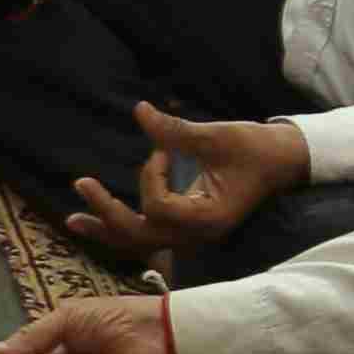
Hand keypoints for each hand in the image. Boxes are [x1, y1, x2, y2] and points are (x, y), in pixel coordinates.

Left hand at [67, 100, 303, 260]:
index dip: (151, 176)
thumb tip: (140, 110)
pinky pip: (147, 235)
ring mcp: (190, 237)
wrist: (281, 163)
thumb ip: (176, 130)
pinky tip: (96, 221)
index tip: (163, 151)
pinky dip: (121, 228)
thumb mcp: (217, 136)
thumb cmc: (254, 148)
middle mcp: (197, 235)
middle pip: (140, 235)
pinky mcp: (185, 230)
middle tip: (81, 184)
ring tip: (72, 221)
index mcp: (209, 218)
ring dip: (106, 230)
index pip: (160, 208)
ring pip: (140, 243)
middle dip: (108, 212)